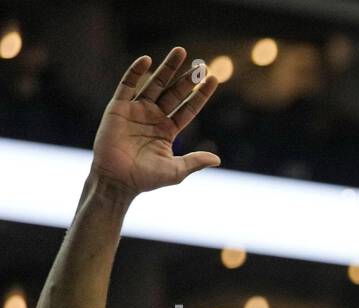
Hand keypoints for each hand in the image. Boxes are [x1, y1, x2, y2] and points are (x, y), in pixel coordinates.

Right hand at [91, 48, 220, 197]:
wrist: (117, 181)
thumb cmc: (146, 178)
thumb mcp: (176, 171)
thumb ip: (195, 161)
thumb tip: (217, 159)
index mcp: (168, 130)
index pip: (188, 108)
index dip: (200, 95)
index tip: (214, 80)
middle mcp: (154, 117)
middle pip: (174, 92)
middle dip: (187, 79)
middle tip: (201, 64)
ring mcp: (136, 110)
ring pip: (155, 84)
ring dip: (167, 68)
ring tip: (181, 52)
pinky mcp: (118, 107)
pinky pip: (127, 85)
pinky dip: (135, 71)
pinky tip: (147, 59)